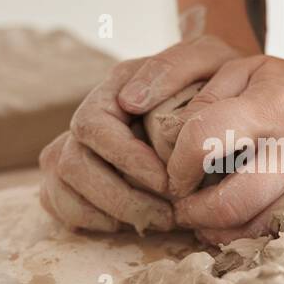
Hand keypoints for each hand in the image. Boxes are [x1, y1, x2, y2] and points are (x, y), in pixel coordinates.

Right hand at [38, 36, 242, 232]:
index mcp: (112, 89)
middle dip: (120, 197)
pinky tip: (131, 224)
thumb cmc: (217, 80)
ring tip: (157, 221)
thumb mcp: (206, 59)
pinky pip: (62, 205)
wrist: (221, 101)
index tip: (166, 181)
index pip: (94, 126)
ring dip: (109, 212)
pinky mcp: (75, 179)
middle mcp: (88, 119)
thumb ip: (173, 66)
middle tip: (167, 216)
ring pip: (62, 186)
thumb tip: (128, 102)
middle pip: (73, 163)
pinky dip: (92, 221)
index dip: (125, 158)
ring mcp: (76, 148)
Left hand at [166, 55, 283, 242]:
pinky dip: (255, 236)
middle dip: (196, 213)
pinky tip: (241, 225)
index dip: (178, 164)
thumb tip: (172, 138)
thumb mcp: (248, 69)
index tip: (173, 177)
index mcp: (272, 106)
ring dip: (222, 231)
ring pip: (259, 228)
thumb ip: (205, 93)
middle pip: (234, 202)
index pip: (206, 138)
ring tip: (208, 220)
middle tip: (184, 210)